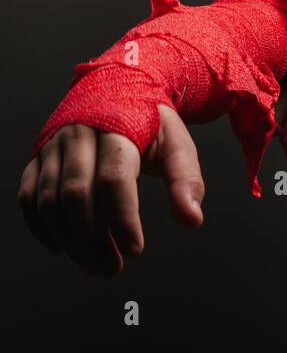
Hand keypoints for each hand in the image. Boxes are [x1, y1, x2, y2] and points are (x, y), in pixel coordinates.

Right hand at [18, 104, 205, 275]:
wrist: (116, 83)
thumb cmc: (148, 121)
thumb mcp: (176, 142)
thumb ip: (186, 180)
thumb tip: (192, 220)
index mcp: (117, 126)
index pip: (113, 178)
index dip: (122, 218)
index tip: (135, 249)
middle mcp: (79, 134)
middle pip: (76, 194)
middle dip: (93, 239)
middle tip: (113, 268)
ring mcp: (54, 145)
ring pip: (49, 200)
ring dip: (70, 241)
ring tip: (95, 265)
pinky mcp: (37, 157)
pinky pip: (27, 196)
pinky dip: (40, 227)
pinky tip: (62, 248)